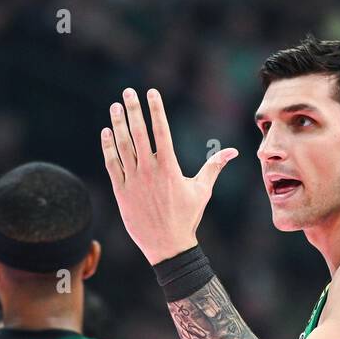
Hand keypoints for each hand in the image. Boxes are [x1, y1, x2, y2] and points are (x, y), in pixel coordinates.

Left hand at [101, 87, 237, 264]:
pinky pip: (112, 165)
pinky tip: (106, 132)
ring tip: (115, 106)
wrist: (167, 246)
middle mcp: (149, 170)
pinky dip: (108, 147)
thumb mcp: (202, 190)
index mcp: (169, 167)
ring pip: (123, 146)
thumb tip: (234, 152)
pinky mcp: (121, 191)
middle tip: (128, 92)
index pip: (161, 130)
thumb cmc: (187, 218)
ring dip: (118, 124)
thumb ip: (214, 167)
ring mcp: (133, 180)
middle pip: (139, 133)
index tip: (151, 93)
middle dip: (133, 110)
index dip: (155, 109)